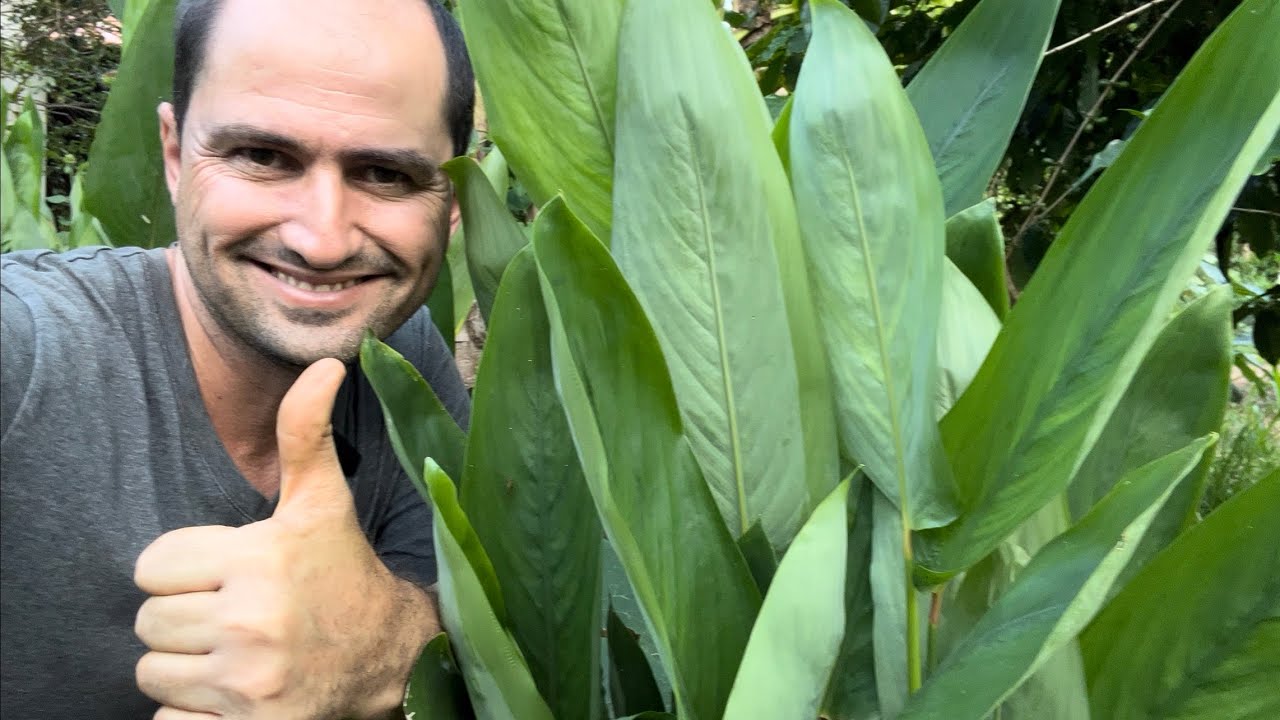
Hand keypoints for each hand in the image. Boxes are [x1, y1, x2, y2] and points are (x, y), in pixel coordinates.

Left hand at [134, 358, 434, 718]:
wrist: (393, 660)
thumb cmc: (345, 573)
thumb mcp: (323, 502)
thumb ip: (306, 433)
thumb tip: (326, 361)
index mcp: (260, 559)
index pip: (152, 565)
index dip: (185, 570)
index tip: (230, 575)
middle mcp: (252, 622)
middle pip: (148, 621)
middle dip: (183, 620)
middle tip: (234, 617)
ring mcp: (247, 683)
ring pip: (152, 673)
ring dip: (184, 668)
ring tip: (235, 653)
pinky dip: (192, 715)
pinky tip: (234, 695)